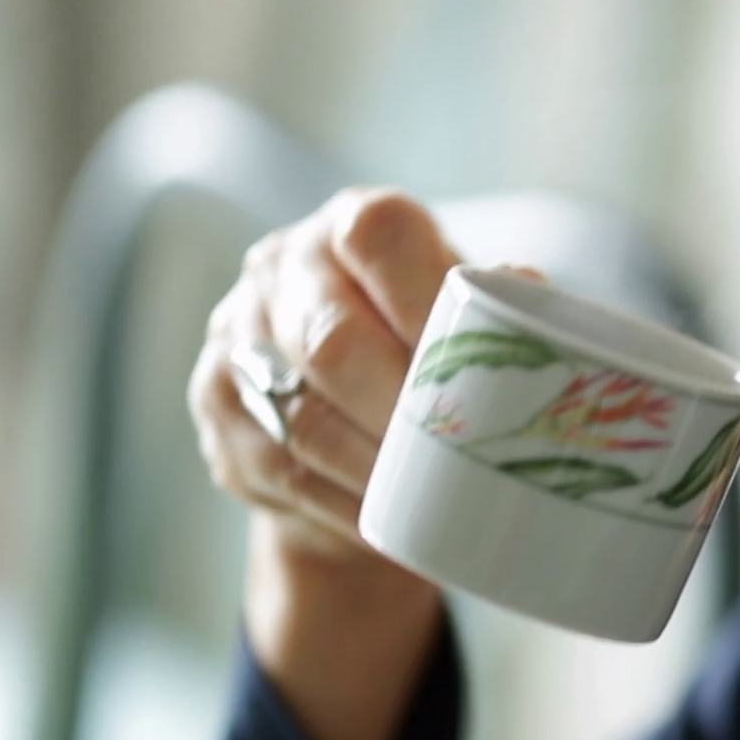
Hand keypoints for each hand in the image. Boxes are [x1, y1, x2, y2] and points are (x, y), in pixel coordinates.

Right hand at [189, 187, 460, 568]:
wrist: (343, 404)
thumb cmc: (420, 343)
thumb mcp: (458, 312)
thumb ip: (490, 304)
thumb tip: (523, 293)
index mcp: (351, 224)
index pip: (379, 236)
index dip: (427, 301)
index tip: (470, 364)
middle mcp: (283, 266)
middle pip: (332, 339)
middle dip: (400, 405)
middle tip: (454, 449)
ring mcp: (237, 333)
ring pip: (303, 415)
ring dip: (373, 465)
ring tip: (429, 493)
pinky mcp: (215, 404)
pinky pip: (282, 467)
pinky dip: (343, 500)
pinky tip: (386, 515)